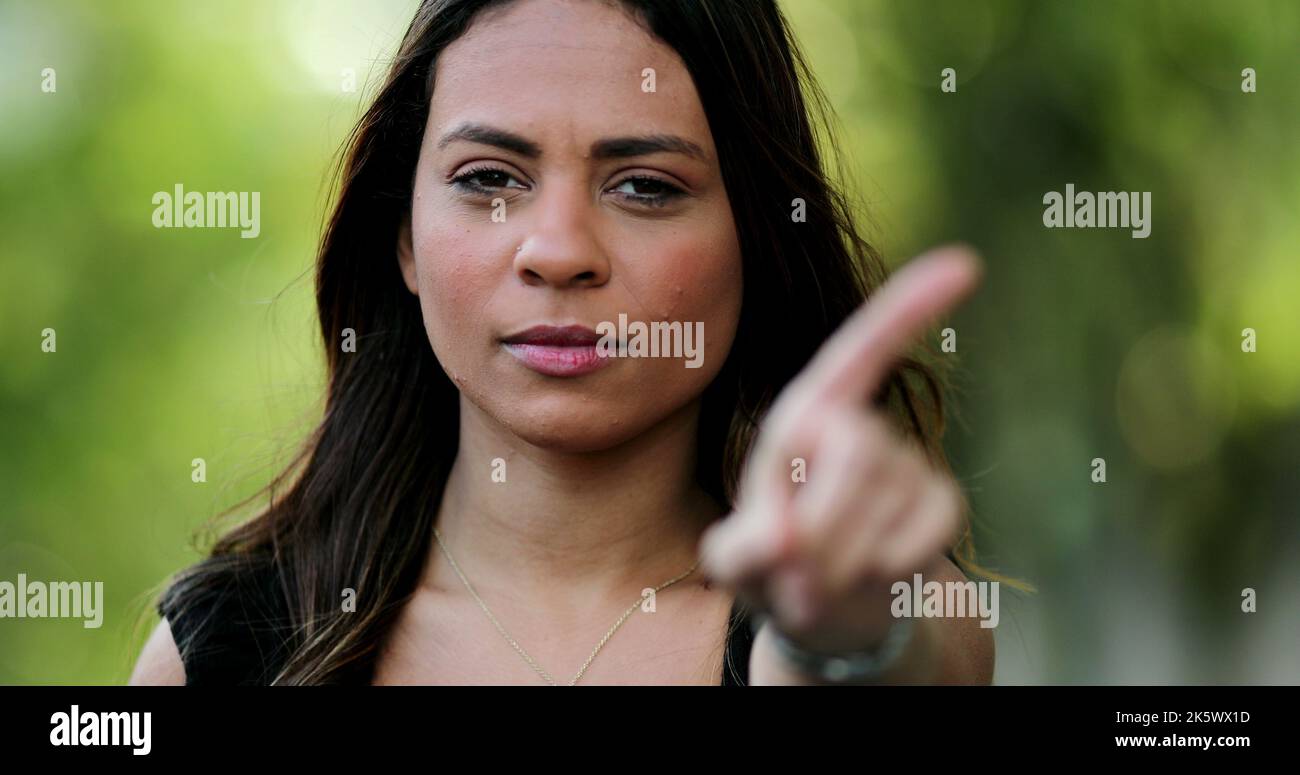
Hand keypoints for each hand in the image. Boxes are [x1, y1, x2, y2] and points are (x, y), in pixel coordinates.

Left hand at [699, 245, 982, 655]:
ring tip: (822, 580)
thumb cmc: (771, 568)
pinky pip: (924, 531)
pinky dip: (889, 568)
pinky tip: (871, 576)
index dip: (910, 306)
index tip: (967, 261)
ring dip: (845, 558)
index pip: (861, 352)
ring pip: (887, 499)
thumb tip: (785, 539)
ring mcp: (907, 462)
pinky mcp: (942, 503)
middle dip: (822, 526)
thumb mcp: (735, 563)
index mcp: (806, 415)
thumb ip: (742, 552)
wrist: (827, 612)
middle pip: (860, 450)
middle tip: (795, 577)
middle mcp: (858, 426)